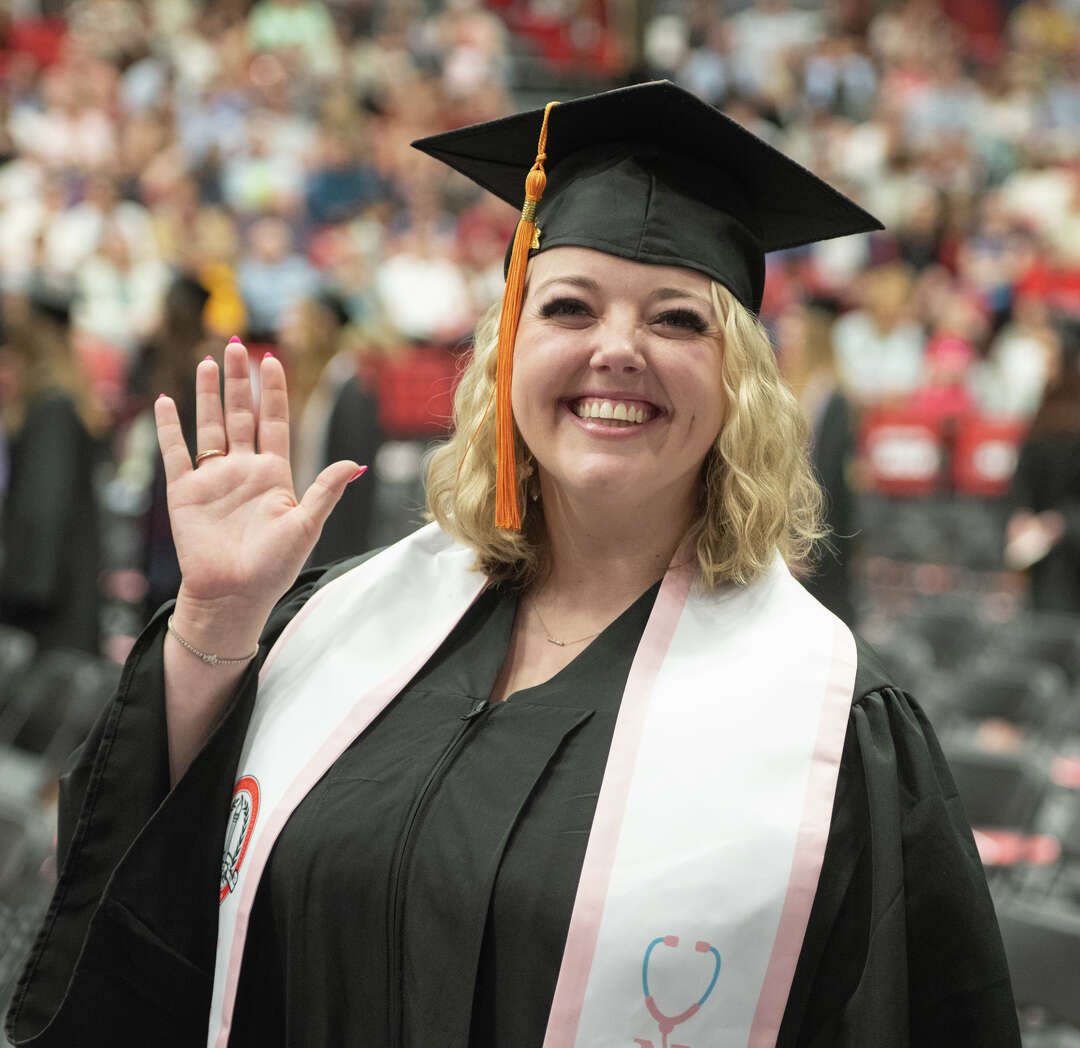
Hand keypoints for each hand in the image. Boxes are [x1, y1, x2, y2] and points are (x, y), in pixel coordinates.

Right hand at [155, 341, 360, 640]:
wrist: (234, 596)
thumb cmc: (274, 567)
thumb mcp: (306, 525)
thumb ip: (325, 490)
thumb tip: (356, 462)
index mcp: (275, 475)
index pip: (274, 422)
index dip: (273, 392)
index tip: (271, 360)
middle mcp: (244, 471)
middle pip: (241, 414)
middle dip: (238, 380)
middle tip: (235, 344)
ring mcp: (214, 480)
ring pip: (210, 426)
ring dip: (207, 395)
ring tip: (207, 362)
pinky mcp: (185, 493)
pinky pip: (176, 454)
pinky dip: (170, 428)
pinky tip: (166, 401)